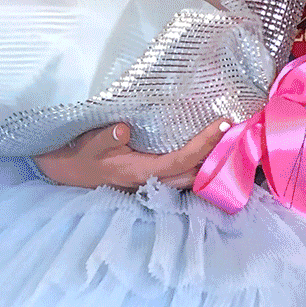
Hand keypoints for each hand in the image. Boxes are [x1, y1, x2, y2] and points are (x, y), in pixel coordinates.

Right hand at [34, 119, 227, 190]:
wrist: (69, 171)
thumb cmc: (81, 156)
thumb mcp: (88, 144)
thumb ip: (104, 138)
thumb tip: (123, 129)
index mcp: (140, 171)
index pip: (182, 160)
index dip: (205, 144)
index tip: (222, 124)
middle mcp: (151, 180)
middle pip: (195, 173)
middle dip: (217, 154)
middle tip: (236, 129)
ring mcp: (153, 183)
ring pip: (191, 178)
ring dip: (210, 160)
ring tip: (228, 137)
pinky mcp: (153, 179)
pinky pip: (183, 175)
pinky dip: (198, 163)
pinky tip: (209, 149)